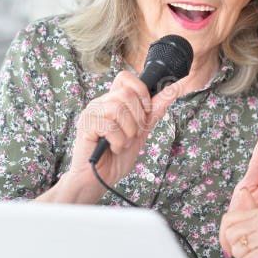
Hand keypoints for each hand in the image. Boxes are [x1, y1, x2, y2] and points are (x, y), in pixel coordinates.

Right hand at [41, 71, 180, 203]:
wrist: (99, 180)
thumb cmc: (116, 157)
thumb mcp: (140, 133)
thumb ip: (153, 113)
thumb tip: (172, 91)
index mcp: (112, 102)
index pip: (125, 78)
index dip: (141, 91)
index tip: (147, 111)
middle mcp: (100, 103)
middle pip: (126, 94)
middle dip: (138, 118)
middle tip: (132, 134)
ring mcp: (91, 113)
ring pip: (118, 109)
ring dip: (128, 132)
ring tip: (122, 144)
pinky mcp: (85, 125)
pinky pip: (109, 126)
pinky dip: (118, 142)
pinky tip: (113, 148)